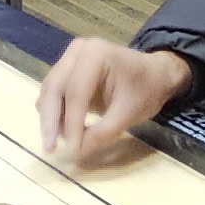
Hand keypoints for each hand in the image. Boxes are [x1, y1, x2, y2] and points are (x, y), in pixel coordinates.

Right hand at [34, 38, 191, 162]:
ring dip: (50, 118)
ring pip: (49, 91)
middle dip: (50, 121)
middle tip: (49, 149)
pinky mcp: (66, 68)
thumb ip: (104, 132)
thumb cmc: (146, 90)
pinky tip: (62, 131)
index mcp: (96, 55)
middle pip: (54, 88)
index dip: (72, 123)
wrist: (154, 74)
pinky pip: (53, 92)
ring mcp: (70, 58)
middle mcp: (77, 51)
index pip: (76, 92)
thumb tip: (77, 152)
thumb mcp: (129, 114)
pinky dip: (54, 112)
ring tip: (57, 143)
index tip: (73, 149)